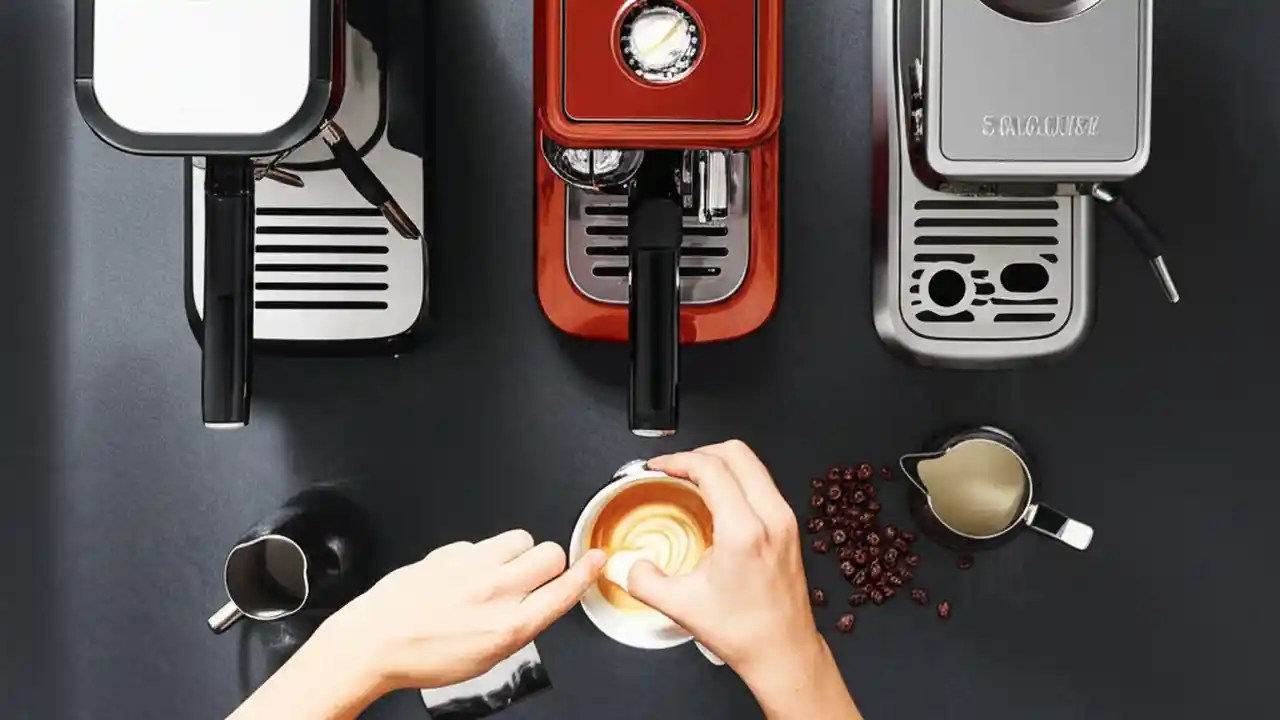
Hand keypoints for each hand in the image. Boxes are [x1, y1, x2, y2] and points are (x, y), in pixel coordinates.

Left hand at [321, 530, 605, 692]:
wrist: (375, 640)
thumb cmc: (424, 655)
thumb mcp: (486, 657)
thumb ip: (519, 624)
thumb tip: (540, 598)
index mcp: (510, 626)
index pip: (564, 591)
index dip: (587, 573)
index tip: (597, 560)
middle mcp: (496, 592)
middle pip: (551, 554)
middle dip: (549, 563)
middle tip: (532, 576)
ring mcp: (473, 566)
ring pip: (522, 538)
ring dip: (518, 552)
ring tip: (498, 572)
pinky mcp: (452, 550)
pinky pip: (484, 541)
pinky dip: (482, 554)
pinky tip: (464, 574)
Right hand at [623, 441, 819, 680]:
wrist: (783, 652)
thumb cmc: (745, 632)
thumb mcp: (680, 606)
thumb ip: (644, 580)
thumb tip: (629, 564)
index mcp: (744, 531)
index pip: (711, 469)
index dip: (678, 460)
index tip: (659, 467)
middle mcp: (771, 518)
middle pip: (737, 453)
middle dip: (700, 452)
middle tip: (675, 467)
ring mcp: (785, 520)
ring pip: (753, 464)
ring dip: (720, 463)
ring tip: (693, 479)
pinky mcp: (789, 527)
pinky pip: (762, 483)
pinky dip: (737, 479)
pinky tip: (717, 500)